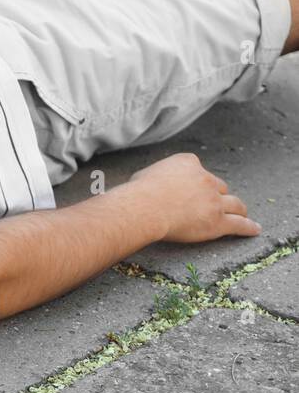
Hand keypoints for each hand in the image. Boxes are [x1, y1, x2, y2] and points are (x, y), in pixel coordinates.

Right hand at [126, 153, 260, 242]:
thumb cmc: (138, 192)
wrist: (144, 208)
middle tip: (214, 204)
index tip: (194, 189)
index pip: (199, 170)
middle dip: (217, 195)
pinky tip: (254, 229)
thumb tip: (153, 183)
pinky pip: (239, 224)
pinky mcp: (218, 221)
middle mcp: (205, 178)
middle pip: (219, 187)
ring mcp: (214, 200)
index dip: (197, 181)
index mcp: (188, 163)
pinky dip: (248, 227)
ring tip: (242, 214)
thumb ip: (159, 175)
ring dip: (238, 208)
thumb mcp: (146, 173)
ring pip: (234, 204)